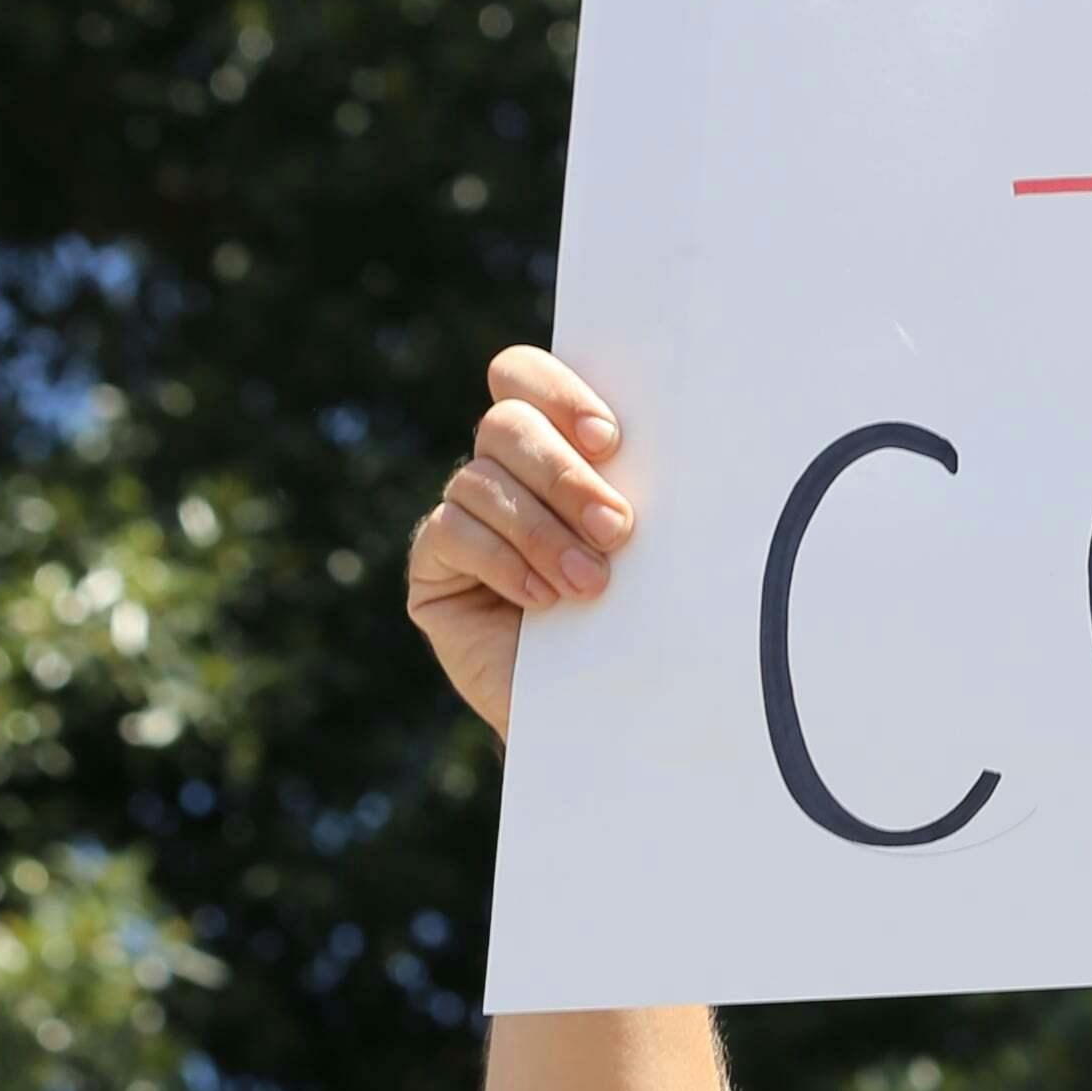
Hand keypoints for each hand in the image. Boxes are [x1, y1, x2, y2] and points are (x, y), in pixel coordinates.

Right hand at [406, 345, 634, 738]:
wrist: (608, 713)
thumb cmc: (643, 620)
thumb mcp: (651, 548)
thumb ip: (637, 489)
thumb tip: (657, 441)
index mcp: (556, 444)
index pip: (525, 377)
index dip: (558, 393)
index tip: (609, 440)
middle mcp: (503, 470)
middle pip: (505, 423)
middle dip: (563, 474)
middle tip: (617, 528)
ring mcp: (463, 514)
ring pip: (480, 479)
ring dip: (541, 531)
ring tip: (590, 585)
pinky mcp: (434, 565)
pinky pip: (452, 531)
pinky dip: (502, 561)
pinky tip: (541, 600)